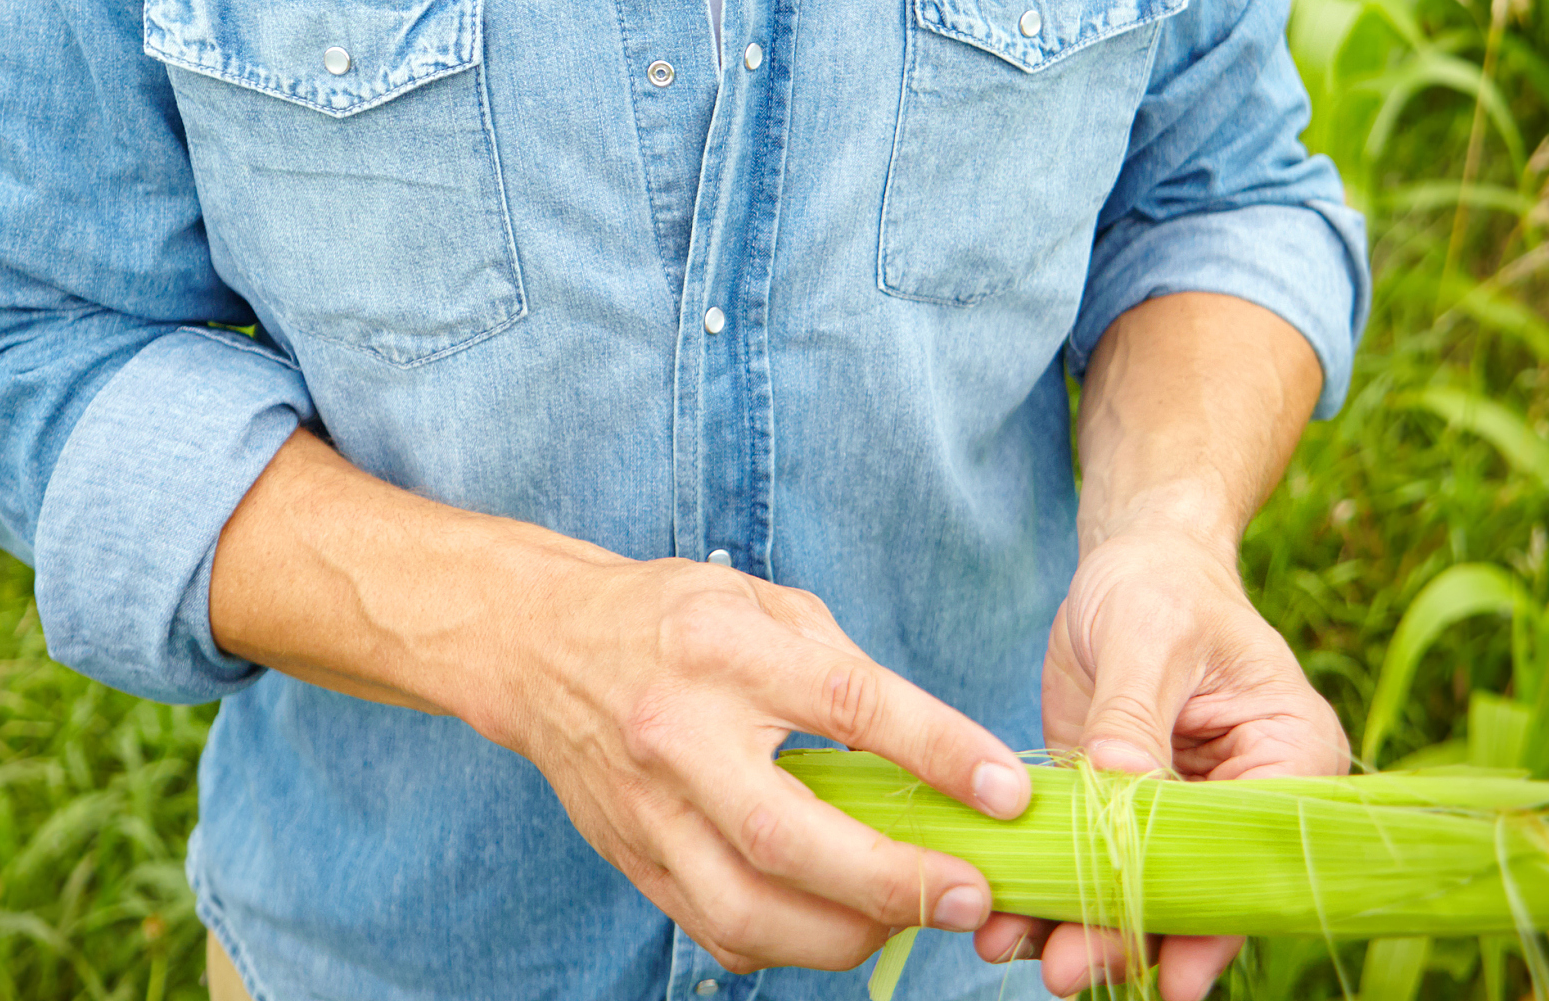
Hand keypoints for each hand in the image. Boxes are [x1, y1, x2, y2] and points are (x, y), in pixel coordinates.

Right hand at [491, 551, 1033, 974]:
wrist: (543, 647)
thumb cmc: (670, 618)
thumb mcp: (762, 604)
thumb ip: (841, 669)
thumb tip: (933, 748)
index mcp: (723, 649)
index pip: (844, 703)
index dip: (935, 748)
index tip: (1005, 789)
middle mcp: (677, 734)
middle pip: (788, 834)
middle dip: (893, 878)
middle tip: (972, 892)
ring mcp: (647, 809)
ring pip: (749, 910)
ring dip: (846, 931)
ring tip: (912, 915)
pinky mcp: (633, 860)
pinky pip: (719, 931)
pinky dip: (789, 943)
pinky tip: (835, 922)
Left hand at [972, 522, 1348, 1000]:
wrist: (1131, 561)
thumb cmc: (1160, 584)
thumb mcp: (1150, 633)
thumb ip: (1135, 714)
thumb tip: (1117, 787)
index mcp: (1290, 756)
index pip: (1252, 852)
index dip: (1208, 916)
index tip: (1167, 972)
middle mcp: (1245, 798)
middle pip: (1194, 888)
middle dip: (1129, 936)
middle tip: (1064, 973)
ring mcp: (1180, 810)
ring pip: (1138, 889)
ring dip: (1080, 928)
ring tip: (1014, 950)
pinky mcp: (1121, 806)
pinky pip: (1093, 861)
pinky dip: (1051, 889)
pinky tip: (1005, 918)